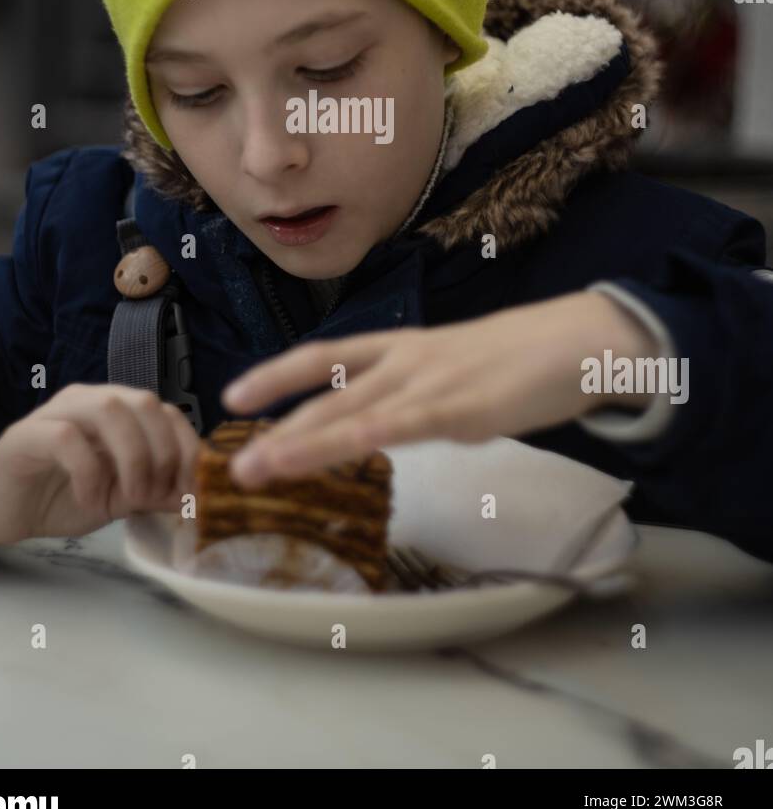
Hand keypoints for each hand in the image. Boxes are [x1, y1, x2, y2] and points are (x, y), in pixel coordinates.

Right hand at [0, 384, 200, 544]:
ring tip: (128, 497)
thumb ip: (155, 493)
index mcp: (121, 410)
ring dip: (132, 456)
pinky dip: (88, 471)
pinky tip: (88, 499)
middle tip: (158, 495)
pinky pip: (67, 437)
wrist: (3, 509)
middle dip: (163, 451)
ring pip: (110, 409)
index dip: (187, 449)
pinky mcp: (27, 433)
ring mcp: (58, 411)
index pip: (168, 412)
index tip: (191, 491)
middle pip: (145, 403)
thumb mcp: (119, 498)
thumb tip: (196, 497)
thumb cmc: (62, 496)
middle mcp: (93, 400)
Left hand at [220, 293, 651, 486]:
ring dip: (303, 444)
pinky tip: (338, 453)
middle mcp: (405, 361)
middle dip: (278, 428)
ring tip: (260, 469)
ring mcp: (431, 383)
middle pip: (327, 393)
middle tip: (232, 464)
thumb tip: (392, 424)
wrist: (577, 339)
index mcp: (402, 348)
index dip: (277, 374)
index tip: (236, 394)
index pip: (324, 358)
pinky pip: (403, 426)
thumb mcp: (453, 370)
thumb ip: (416, 395)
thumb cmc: (519, 359)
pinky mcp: (462, 409)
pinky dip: (365, 439)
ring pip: (353, 414)